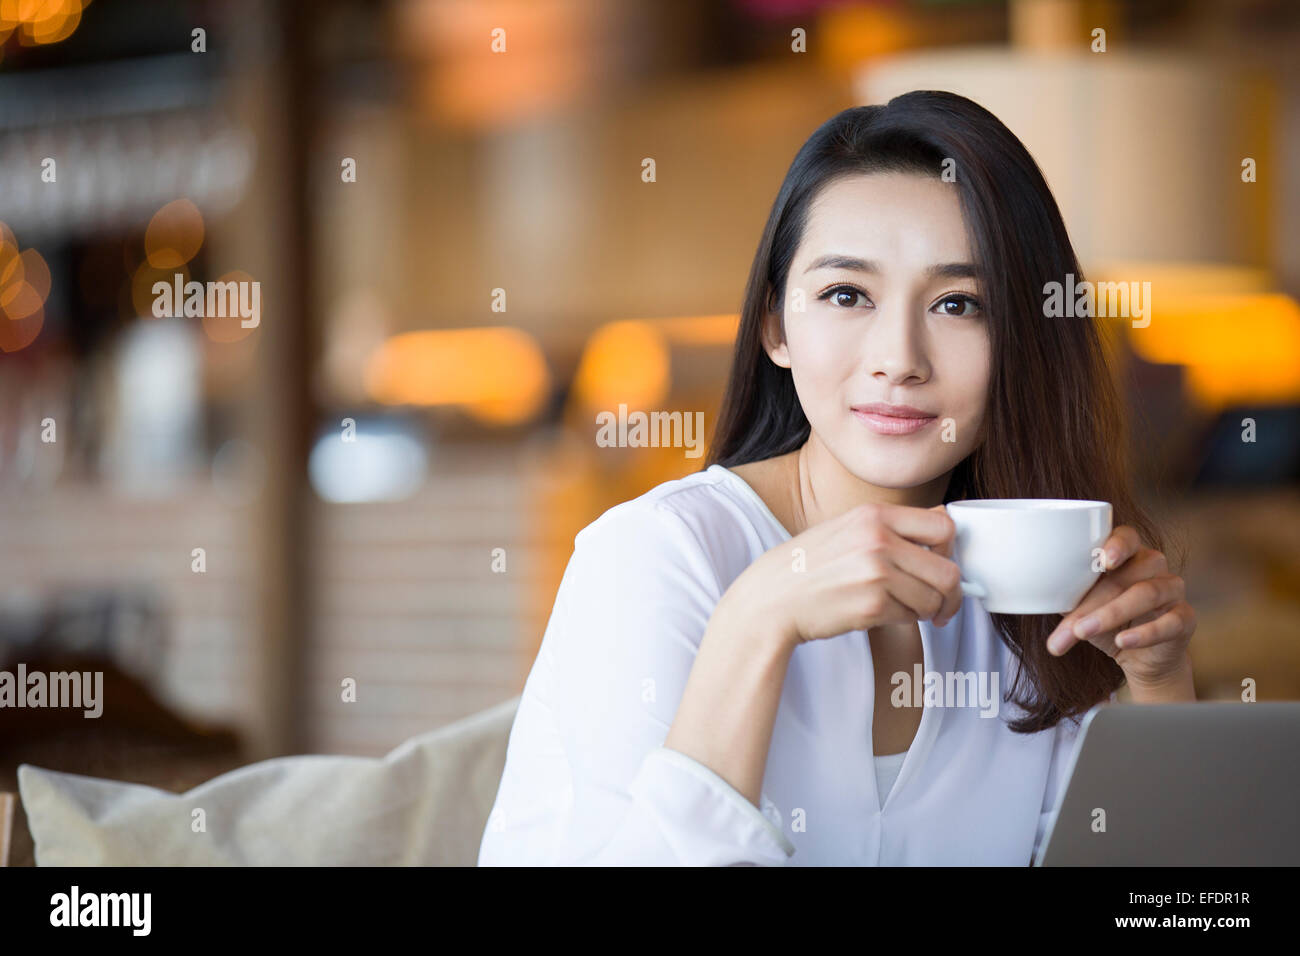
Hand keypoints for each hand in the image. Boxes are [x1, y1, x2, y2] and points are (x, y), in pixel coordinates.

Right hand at [720, 502, 963, 647]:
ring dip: (927, 611)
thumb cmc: (809, 566)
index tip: (940, 563)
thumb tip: (942, 519)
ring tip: (907, 610)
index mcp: (874, 515)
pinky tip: (882, 614)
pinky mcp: (871, 606)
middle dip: (950, 593)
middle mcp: (878, 540)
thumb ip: (893, 525)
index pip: (943, 527)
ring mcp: (875, 573)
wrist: (771, 598)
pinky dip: (903, 620)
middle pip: (948, 570)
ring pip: (933, 599)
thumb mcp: (847, 528)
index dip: (950, 550)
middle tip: (941, 604)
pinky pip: (910, 617)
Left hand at [1044, 525, 1195, 687]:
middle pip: (1125, 576)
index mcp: (1126, 553)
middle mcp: (1152, 565)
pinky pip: (1171, 621)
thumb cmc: (1104, 622)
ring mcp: (1172, 589)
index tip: (1100, 560)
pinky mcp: (1185, 617)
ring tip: (1083, 633)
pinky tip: (1123, 641)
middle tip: (1069, 628)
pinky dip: (1145, 633)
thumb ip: (1064, 595)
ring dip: (1112, 614)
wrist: (1138, 656)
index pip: (1126, 536)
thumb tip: (1033, 591)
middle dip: (1091, 605)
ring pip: (1147, 593)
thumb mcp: (1080, 607)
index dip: (1116, 544)